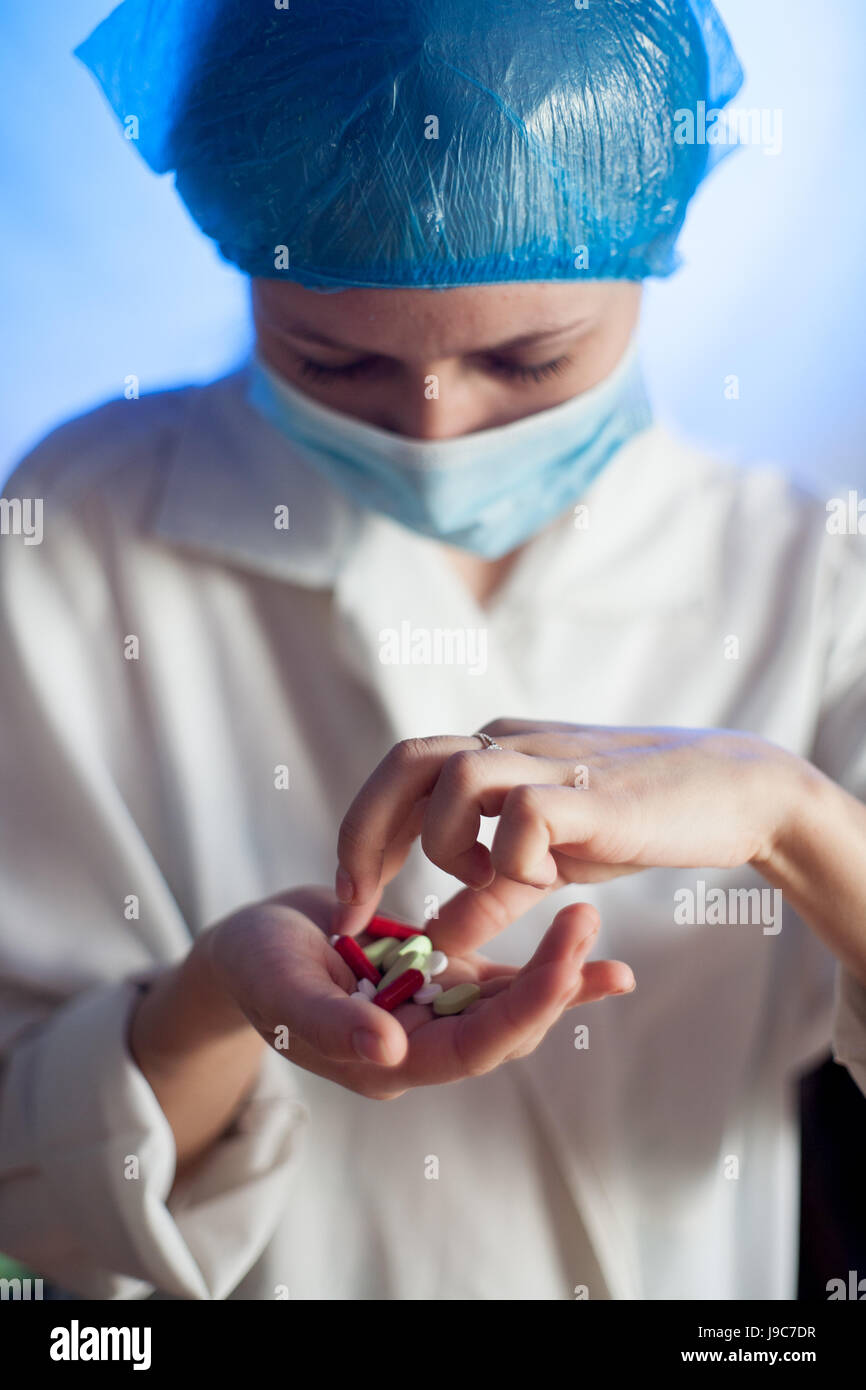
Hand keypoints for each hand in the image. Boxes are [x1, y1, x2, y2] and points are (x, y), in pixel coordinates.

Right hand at [205, 883, 633, 1099]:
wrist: (250, 945)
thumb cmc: (255, 968)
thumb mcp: (281, 989)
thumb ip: (331, 1023)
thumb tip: (390, 1052)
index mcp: (385, 1060)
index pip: (472, 1048)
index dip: (524, 1010)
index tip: (567, 965)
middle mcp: (420, 1045)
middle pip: (504, 1030)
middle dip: (554, 985)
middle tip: (589, 926)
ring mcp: (432, 1011)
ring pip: (510, 1008)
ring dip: (560, 981)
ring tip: (615, 959)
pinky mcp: (437, 977)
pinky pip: (497, 981)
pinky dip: (540, 969)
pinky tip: (583, 952)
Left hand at [334, 720, 808, 951]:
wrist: (729, 790)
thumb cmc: (634, 820)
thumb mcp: (545, 861)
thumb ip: (489, 892)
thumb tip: (436, 933)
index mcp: (492, 751)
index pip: (398, 774)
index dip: (361, 835)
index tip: (351, 901)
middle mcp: (509, 744)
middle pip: (405, 760)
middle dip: (366, 835)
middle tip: (359, 904)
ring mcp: (550, 761)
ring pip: (456, 780)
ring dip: (453, 844)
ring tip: (493, 880)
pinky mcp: (591, 791)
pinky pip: (524, 816)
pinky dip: (517, 858)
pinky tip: (547, 879)